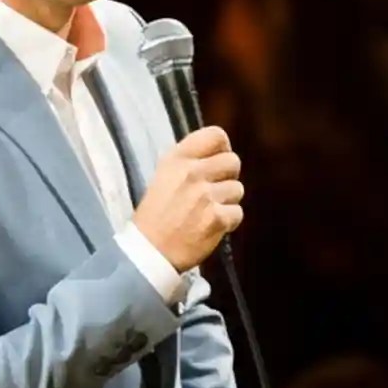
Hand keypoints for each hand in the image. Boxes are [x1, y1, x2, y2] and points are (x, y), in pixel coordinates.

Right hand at [132, 126, 243, 271]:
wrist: (149, 252)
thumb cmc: (156, 214)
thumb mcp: (164, 175)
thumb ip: (190, 161)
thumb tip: (219, 152)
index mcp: (177, 159)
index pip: (216, 135)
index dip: (222, 148)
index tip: (217, 162)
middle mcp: (192, 173)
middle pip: (233, 161)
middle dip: (228, 177)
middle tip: (213, 191)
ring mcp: (205, 196)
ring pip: (238, 189)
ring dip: (227, 201)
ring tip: (207, 211)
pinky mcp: (216, 218)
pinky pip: (237, 213)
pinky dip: (227, 222)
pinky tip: (210, 226)